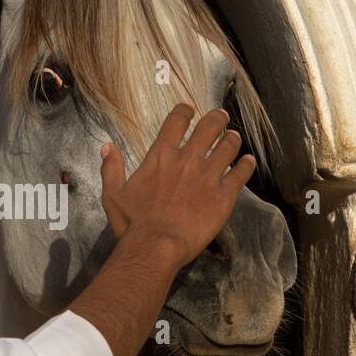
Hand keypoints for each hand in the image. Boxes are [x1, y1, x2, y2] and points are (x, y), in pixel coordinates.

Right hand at [99, 103, 255, 268]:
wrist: (156, 246)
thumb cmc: (134, 224)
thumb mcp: (113, 195)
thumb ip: (111, 168)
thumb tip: (107, 147)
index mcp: (161, 157)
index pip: (176, 122)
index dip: (184, 111)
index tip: (189, 109)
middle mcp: (188, 160)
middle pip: (209, 127)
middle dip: (217, 118)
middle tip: (221, 117)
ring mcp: (208, 177)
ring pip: (229, 146)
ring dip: (232, 139)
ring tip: (233, 138)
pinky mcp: (224, 196)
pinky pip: (241, 174)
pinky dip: (246, 165)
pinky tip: (248, 162)